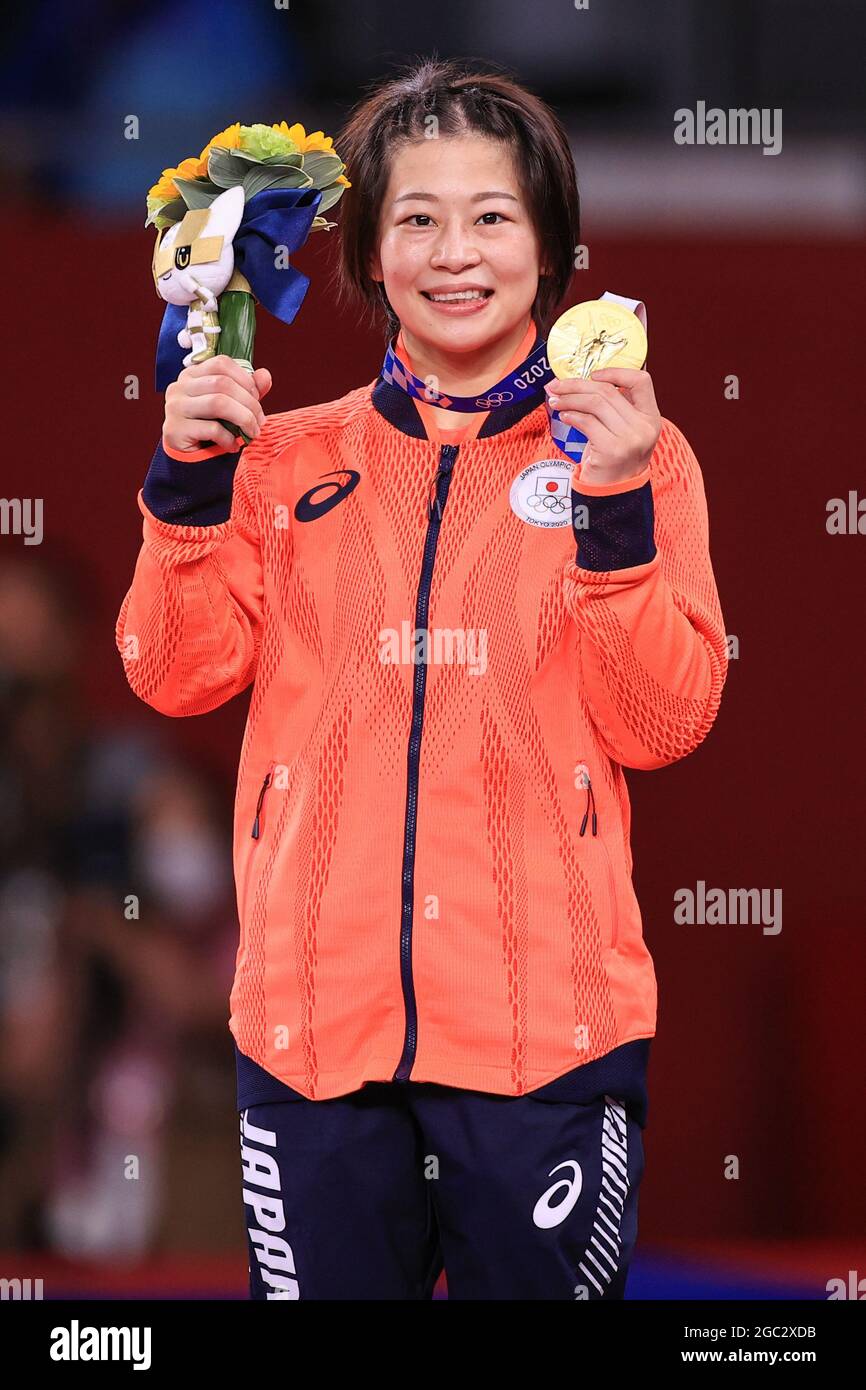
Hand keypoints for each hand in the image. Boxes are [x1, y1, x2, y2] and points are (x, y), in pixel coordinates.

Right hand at [163, 356, 272, 453]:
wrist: (188, 458)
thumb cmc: (210, 427)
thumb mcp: (231, 405)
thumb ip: (248, 389)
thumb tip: (265, 375)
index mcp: (192, 374)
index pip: (221, 363)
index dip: (245, 378)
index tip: (257, 397)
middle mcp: (180, 386)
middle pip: (223, 383)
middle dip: (249, 403)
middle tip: (260, 421)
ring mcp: (175, 407)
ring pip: (218, 403)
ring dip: (244, 419)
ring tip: (252, 432)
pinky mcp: (175, 429)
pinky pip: (212, 429)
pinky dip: (229, 439)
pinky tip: (233, 446)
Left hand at [545, 367, 660, 484]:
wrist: (612, 494)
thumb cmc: (612, 459)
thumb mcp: (622, 430)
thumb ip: (615, 408)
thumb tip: (582, 380)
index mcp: (651, 417)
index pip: (641, 381)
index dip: (616, 372)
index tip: (593, 374)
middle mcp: (644, 427)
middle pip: (608, 391)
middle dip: (577, 385)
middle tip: (557, 385)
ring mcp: (630, 439)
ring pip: (595, 404)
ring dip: (570, 399)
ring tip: (555, 400)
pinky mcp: (612, 450)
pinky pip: (587, 422)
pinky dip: (571, 415)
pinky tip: (563, 416)